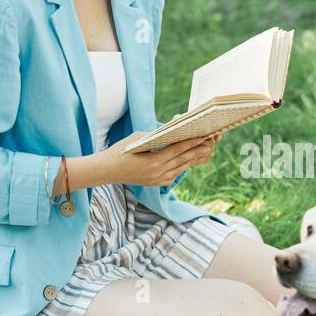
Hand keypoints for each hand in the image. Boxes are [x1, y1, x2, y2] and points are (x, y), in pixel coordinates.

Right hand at [102, 130, 223, 187]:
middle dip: (195, 152)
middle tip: (208, 145)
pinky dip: (180, 168)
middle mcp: (158, 172)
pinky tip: (187, 162)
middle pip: (181, 160)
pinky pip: (172, 176)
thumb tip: (170, 132)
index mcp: (153, 161)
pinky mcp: (155, 184)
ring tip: (201, 153)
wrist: (107, 170)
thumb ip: (155, 136)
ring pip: (179, 169)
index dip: (190, 144)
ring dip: (190, 160)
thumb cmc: (120, 151)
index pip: (177, 150)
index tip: (201, 137)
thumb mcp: (138, 139)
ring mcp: (157, 180)